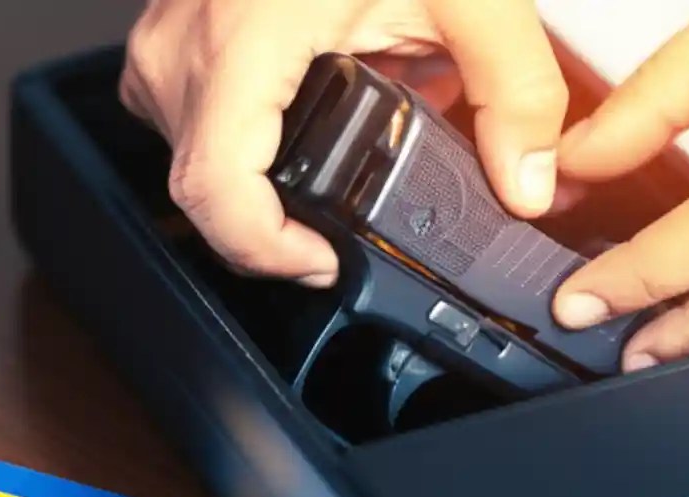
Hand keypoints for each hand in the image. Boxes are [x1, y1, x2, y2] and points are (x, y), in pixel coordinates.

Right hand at [119, 0, 568, 286]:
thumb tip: (526, 183)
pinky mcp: (166, 47)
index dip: (270, 252)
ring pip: (194, 165)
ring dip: (266, 183)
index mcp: (242, 42)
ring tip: (331, 155)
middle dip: (283, 225)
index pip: (215, 191)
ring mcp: (163, 50)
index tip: (325, 262)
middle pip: (205, 193)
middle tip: (348, 222)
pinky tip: (296, 117)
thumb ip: (513, 89)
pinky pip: (188, 128)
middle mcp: (182, 52)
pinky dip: (247, 143)